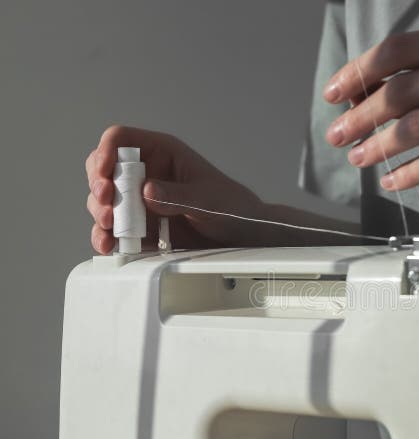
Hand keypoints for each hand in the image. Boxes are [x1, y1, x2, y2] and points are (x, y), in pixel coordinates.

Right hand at [85, 125, 263, 253]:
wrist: (243, 236)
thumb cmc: (232, 207)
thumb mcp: (208, 199)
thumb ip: (178, 195)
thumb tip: (146, 191)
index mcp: (162, 153)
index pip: (121, 140)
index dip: (106, 152)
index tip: (105, 173)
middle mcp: (146, 174)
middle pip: (103, 169)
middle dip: (98, 186)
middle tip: (107, 202)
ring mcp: (140, 201)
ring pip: (104, 201)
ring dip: (101, 213)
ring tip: (111, 226)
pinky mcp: (140, 227)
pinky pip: (114, 230)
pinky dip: (107, 237)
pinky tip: (110, 243)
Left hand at [323, 28, 418, 193]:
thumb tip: (374, 100)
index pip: (400, 50)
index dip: (359, 71)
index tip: (333, 93)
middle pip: (400, 89)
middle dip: (358, 114)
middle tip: (335, 134)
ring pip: (414, 126)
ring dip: (376, 146)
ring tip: (356, 159)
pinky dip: (409, 174)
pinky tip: (391, 182)